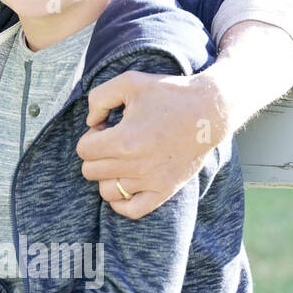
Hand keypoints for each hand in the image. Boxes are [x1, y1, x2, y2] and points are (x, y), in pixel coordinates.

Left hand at [77, 70, 227, 219]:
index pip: (83, 150)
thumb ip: (98, 98)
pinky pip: (132, 210)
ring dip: (106, 175)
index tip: (105, 128)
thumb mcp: (128, 82)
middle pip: (90, 171)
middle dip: (95, 154)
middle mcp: (136, 165)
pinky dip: (121, 203)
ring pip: (107, 191)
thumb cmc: (168, 94)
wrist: (209, 110)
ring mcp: (151, 181)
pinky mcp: (166, 190)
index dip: (91, 136)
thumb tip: (90, 122)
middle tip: (112, 142)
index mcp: (124, 140)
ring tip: (120, 160)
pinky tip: (124, 184)